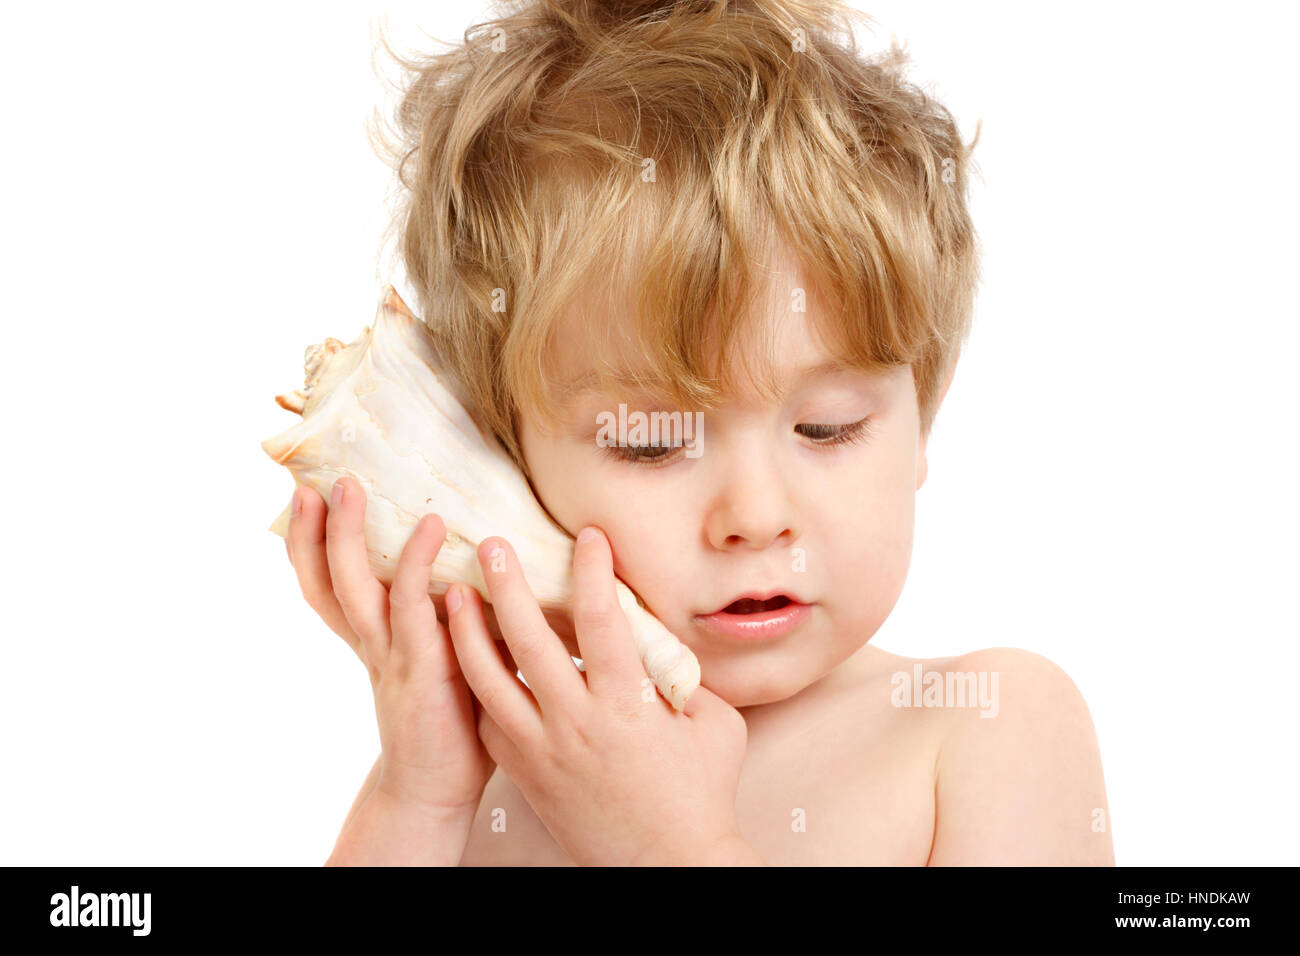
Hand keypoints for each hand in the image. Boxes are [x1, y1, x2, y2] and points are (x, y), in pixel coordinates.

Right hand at [285, 476, 493, 817]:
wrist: (440, 787)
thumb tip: (486, 562)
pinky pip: (413, 609)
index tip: (305, 498)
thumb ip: (454, 615)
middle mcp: (371, 642)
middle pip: (327, 579)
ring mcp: (389, 654)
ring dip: (350, 537)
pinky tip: (431, 530)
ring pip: (355, 587)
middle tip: (315, 481)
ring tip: (351, 489)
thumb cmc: (454, 717)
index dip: (310, 545)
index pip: (327, 586)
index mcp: (373, 639)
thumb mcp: (447, 654)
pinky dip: (417, 566)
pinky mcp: (419, 666)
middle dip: (315, 530)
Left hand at [444, 525, 754, 865]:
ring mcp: (544, 751)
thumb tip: (663, 637)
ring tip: (453, 594)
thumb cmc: (701, 794)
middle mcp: (578, 723)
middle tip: (491, 545)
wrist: (665, 866)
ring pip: (489, 681)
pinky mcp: (525, 774)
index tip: (587, 536)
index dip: (593, 571)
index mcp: (628, 705)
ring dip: (468, 632)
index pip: (603, 621)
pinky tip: (469, 658)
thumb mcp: (714, 725)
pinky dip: (476, 686)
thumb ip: (684, 677)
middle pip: (528, 640)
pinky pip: (489, 722)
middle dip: (506, 585)